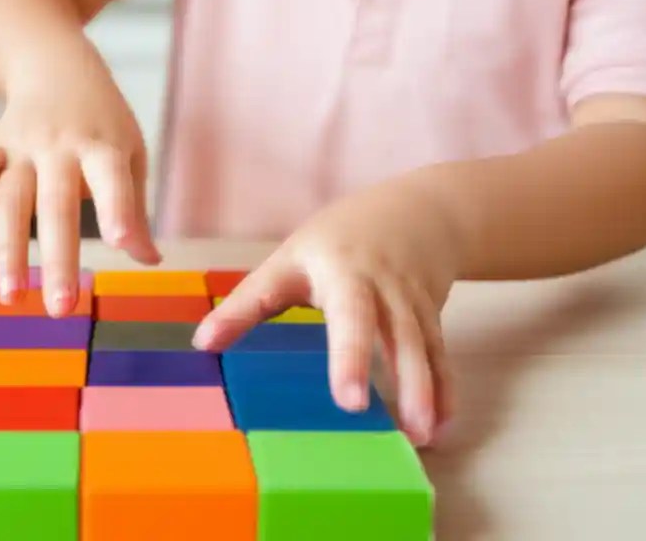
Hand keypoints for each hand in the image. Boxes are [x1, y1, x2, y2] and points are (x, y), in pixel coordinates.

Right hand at [0, 60, 160, 315]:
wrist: (55, 64)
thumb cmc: (101, 120)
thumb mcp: (130, 153)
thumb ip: (135, 207)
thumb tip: (149, 260)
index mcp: (104, 148)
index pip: (113, 180)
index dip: (117, 209)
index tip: (120, 244)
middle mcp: (62, 146)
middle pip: (58, 206)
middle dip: (57, 259)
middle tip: (61, 308)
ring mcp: (24, 144)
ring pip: (13, 198)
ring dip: (9, 249)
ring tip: (11, 296)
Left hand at [192, 180, 463, 446]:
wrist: (420, 212)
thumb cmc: (340, 240)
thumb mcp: (289, 260)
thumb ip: (248, 302)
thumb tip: (201, 344)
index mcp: (331, 269)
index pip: (302, 299)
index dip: (281, 326)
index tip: (275, 365)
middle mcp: (373, 283)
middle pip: (370, 323)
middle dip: (362, 363)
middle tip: (356, 408)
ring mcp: (407, 301)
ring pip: (416, 344)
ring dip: (421, 389)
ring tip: (420, 434)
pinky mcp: (431, 317)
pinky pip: (439, 356)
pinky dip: (444, 391)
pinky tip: (440, 426)